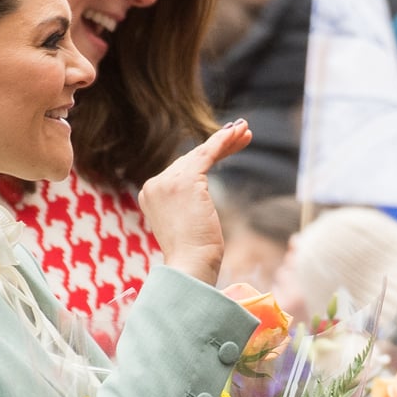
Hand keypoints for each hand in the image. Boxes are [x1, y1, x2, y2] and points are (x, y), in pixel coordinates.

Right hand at [139, 119, 251, 285]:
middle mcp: (154, 185)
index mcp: (150, 195)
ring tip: (245, 131)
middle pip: (190, 159)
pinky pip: (207, 154)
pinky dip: (223, 141)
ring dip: (225, 140)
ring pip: (201, 154)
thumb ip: (187, 205)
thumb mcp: (185, 224)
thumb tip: (199, 199)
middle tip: (240, 134)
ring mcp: (167, 181)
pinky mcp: (185, 180)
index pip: (179, 170)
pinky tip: (237, 132)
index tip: (223, 150)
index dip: (203, 158)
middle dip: (217, 146)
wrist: (190, 266)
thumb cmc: (193, 255)